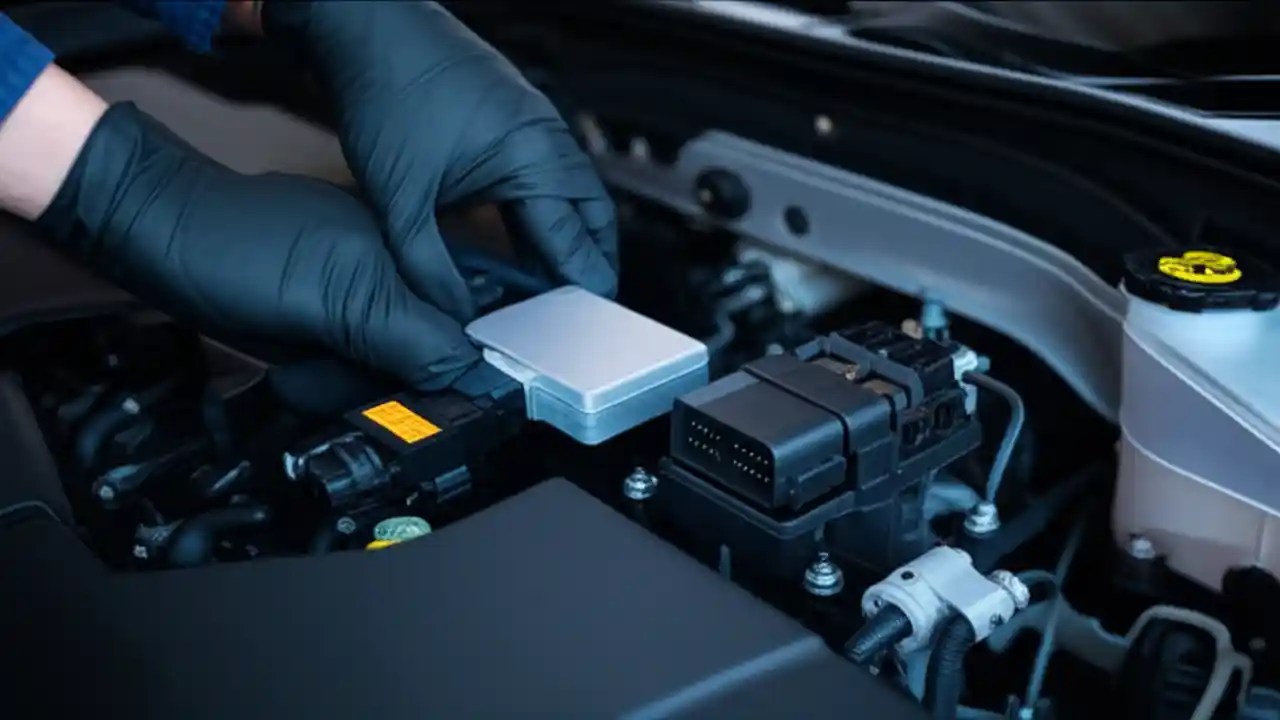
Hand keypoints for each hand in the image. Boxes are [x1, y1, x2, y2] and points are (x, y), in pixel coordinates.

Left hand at [36, 103, 479, 390]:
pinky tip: (289, 369)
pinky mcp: (320, 320)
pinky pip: (342, 370)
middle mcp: (387, 275)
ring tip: (297, 371)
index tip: (415, 401)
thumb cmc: (232, 251)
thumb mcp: (331, 298)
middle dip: (374, 383)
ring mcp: (352, 299)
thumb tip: (464, 372)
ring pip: (378, 373)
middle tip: (327, 374)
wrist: (154, 239)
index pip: (461, 328)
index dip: (443, 372)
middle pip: (420, 360)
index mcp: (404, 254)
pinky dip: (317, 379)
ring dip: (337, 385)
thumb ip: (405, 334)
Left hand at [263, 1, 618, 321]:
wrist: (367, 26)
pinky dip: (546, 215)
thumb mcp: (400, 199)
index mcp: (535, 159)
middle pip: (593, 222)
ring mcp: (535, 125)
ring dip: (568, 242)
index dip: (580, 293)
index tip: (584, 333)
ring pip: (573, 198)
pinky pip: (550, 177)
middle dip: (590, 269)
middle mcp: (547, 140)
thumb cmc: (387, 89)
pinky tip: (523, 241)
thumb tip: (452, 318)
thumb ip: (427, 268)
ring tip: (555, 288)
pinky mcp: (516, 119)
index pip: (574, 245)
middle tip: (582, 316)